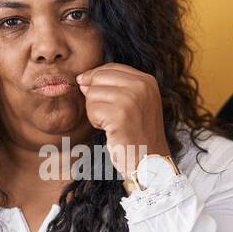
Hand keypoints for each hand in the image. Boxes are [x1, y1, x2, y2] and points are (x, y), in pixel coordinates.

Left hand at [74, 63, 169, 177]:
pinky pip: (92, 109)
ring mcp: (132, 98)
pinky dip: (96, 122)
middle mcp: (142, 85)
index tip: (95, 96)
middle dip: (96, 97)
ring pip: (92, 94)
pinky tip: (111, 131)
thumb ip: (113, 87)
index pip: (110, 68)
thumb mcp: (133, 105)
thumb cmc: (138, 136)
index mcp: (147, 81)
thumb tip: (82, 79)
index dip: (96, 79)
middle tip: (110, 116)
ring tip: (112, 125)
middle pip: (98, 78)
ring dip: (95, 112)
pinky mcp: (120, 114)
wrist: (150, 163)